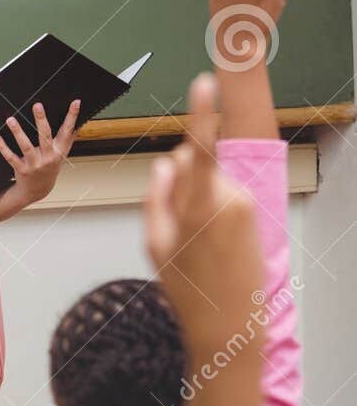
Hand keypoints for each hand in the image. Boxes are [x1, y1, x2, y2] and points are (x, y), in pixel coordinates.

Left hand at [0, 98, 79, 205]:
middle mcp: (48, 157)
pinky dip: (3, 147)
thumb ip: (69, 138)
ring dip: (18, 132)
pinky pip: (11, 157)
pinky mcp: (21, 169)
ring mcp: (34, 164)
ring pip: (25, 146)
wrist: (38, 189)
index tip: (76, 102)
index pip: (67, 131)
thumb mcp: (62, 154)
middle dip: (41, 120)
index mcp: (59, 151)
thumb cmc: (50, 167)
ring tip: (11, 119)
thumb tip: (79, 121)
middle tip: (37, 105)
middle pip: (45, 136)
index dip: (72, 117)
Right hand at [145, 73, 262, 346]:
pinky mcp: (251, 212)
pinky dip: (214, 209)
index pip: (200, 149)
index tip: (207, 82)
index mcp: (196, 208)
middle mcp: (224, 199)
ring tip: (198, 243)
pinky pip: (224, 194)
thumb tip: (165, 162)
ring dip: (199, 198)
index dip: (202, 114)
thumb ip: (156, 198)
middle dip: (182, 177)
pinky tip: (213, 243)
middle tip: (176, 226)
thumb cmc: (185, 288)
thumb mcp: (155, 246)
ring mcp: (240, 205)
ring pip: (209, 179)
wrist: (226, 323)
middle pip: (194, 162)